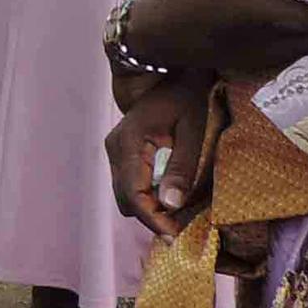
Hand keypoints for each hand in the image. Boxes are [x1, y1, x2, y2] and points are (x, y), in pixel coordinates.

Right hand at [107, 79, 217, 238]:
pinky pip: (129, 184)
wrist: (173, 72)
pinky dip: (147, 196)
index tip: (175, 236)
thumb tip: (171, 205)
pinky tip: (169, 198)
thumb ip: (181, 168)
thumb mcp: (193, 132)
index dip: (153, 219)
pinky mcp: (121, 152)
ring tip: (178, 215)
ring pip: (125, 195)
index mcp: (129, 142)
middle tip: (181, 228)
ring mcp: (115, 150)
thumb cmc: (187, 97)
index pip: (134, 194)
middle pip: (125, 199)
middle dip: (151, 218)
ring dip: (148, 209)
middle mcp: (114, 148)